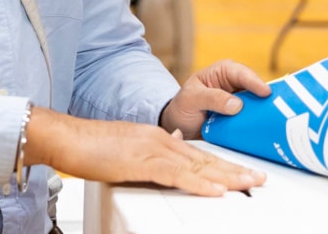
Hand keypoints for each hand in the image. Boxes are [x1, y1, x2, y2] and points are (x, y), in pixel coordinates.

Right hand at [24, 106, 265, 196]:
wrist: (67, 136)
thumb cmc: (89, 147)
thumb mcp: (126, 151)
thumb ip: (148, 155)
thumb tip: (165, 159)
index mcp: (158, 139)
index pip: (198, 154)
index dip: (223, 165)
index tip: (243, 172)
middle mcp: (160, 140)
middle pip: (204, 158)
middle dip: (234, 170)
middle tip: (260, 177)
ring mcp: (152, 149)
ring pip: (197, 165)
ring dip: (226, 176)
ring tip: (249, 183)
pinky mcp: (141, 161)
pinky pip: (176, 175)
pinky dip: (199, 184)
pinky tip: (215, 191)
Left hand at [159, 59, 271, 138]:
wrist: (179, 126)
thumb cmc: (183, 106)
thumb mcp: (192, 99)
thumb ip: (212, 98)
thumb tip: (237, 105)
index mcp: (224, 72)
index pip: (242, 73)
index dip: (255, 82)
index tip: (265, 93)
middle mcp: (236, 85)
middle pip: (256, 90)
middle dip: (266, 99)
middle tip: (279, 109)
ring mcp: (241, 103)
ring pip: (259, 106)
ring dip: (266, 114)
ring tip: (278, 123)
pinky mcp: (243, 120)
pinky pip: (255, 121)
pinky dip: (260, 126)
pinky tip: (268, 133)